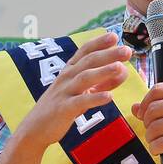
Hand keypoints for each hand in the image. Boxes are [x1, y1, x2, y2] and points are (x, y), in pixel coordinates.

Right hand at [15, 32, 131, 151]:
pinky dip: (95, 98)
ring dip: (103, 71)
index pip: (85, 51)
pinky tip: (109, 97)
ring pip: (85, 78)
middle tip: (126, 50)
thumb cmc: (62, 107)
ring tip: (119, 67)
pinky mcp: (64, 109)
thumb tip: (123, 69)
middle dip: (108, 54)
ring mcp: (64, 92)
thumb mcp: (83, 91)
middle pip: (89, 61)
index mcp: (70, 70)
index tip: (114, 35)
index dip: (99, 42)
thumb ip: (103, 81)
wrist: (36, 128)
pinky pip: (81, 102)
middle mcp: (66, 77)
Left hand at [130, 83, 162, 163]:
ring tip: (155, 142)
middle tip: (151, 133)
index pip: (158, 90)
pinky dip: (155, 148)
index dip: (145, 102)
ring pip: (155, 127)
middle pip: (154, 109)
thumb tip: (135, 107)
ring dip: (150, 138)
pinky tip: (159, 150)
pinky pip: (161, 143)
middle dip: (147, 123)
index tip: (143, 115)